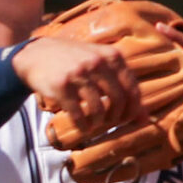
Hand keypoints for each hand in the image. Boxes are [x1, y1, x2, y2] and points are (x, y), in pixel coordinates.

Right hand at [13, 35, 142, 136]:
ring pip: (99, 109)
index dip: (133, 109)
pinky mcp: (62, 86)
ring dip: (99, 123)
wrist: (37, 55)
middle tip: (110, 123)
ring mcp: (79, 73)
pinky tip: (83, 127)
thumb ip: (123, 88)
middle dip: (117, 117)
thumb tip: (145, 120)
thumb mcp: (101, 67)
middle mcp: (97, 62)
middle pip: (119, 100)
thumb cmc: (75, 62)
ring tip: (94, 124)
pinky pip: (79, 114)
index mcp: (112, 56)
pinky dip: (83, 126)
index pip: (133, 89)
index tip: (126, 118)